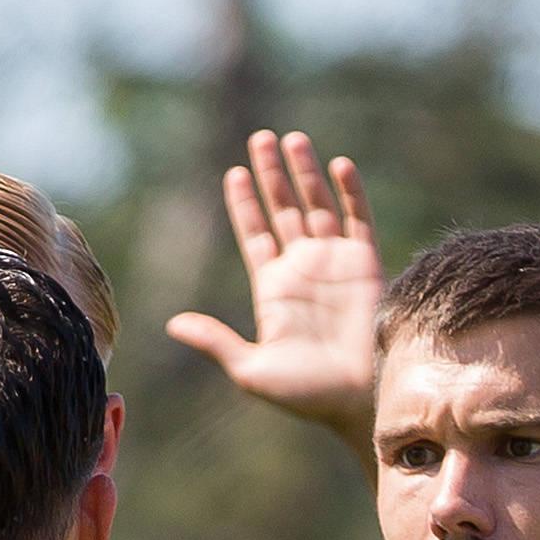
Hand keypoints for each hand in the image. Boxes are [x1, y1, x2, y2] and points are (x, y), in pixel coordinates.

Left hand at [164, 131, 385, 443]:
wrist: (357, 400)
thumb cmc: (306, 395)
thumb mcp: (250, 369)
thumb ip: (216, 341)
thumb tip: (173, 324)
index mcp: (273, 290)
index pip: (255, 235)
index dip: (244, 205)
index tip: (233, 174)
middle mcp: (303, 270)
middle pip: (283, 209)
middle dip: (271, 175)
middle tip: (259, 138)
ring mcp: (335, 264)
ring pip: (317, 206)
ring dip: (305, 173)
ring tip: (292, 139)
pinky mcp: (366, 264)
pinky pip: (358, 219)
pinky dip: (349, 192)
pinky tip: (337, 165)